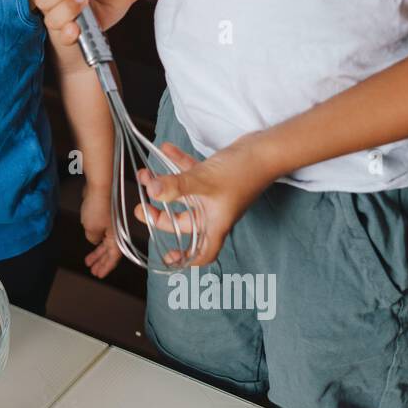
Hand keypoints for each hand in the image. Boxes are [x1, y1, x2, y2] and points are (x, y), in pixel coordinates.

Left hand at [80, 184, 120, 277]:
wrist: (99, 185)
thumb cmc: (98, 206)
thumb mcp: (91, 228)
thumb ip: (92, 238)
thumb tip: (93, 239)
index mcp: (117, 237)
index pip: (113, 257)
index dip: (106, 266)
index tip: (99, 274)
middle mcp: (117, 231)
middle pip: (110, 251)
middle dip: (101, 261)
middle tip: (93, 270)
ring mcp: (111, 222)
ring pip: (105, 241)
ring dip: (97, 251)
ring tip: (88, 260)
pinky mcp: (105, 214)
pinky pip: (101, 231)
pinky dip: (96, 238)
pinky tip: (90, 239)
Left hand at [134, 137, 275, 267]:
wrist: (266, 149)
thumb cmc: (242, 172)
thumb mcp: (203, 181)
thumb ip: (175, 187)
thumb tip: (150, 191)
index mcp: (215, 223)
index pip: (203, 252)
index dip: (187, 259)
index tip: (168, 258)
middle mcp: (214, 212)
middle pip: (184, 222)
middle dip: (161, 215)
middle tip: (142, 205)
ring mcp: (214, 194)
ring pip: (184, 195)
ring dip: (164, 185)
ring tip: (146, 174)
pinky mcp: (215, 176)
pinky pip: (191, 173)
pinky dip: (178, 163)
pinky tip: (165, 148)